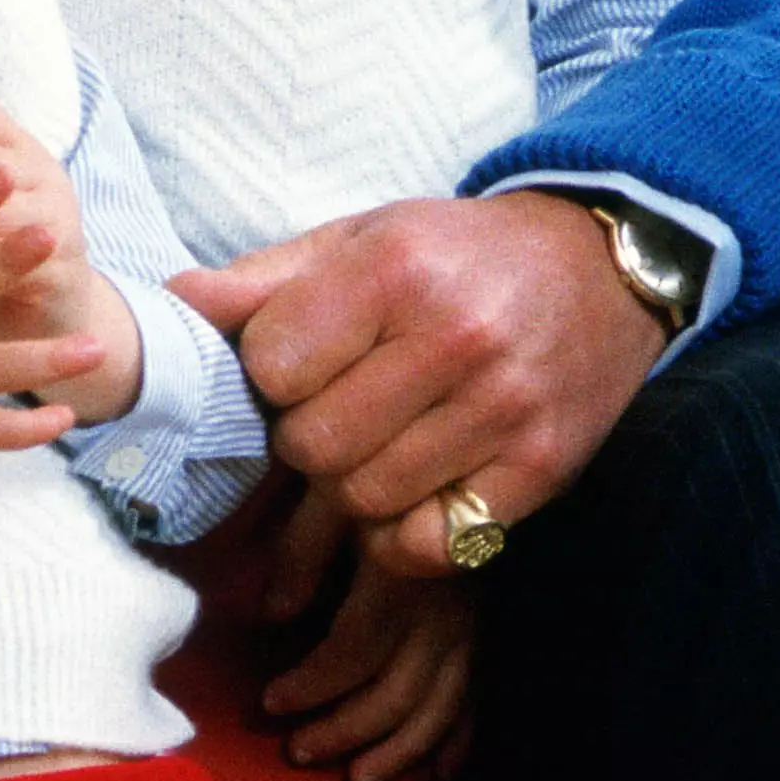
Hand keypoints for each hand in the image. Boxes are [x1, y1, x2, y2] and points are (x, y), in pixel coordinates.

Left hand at [173, 191, 667, 578]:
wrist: (604, 267)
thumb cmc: (462, 255)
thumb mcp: (364, 239)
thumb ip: (266, 280)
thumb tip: (175, 306)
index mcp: (396, 270)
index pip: (273, 368)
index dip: (271, 378)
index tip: (301, 366)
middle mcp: (455, 337)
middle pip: (314, 446)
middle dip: (308, 441)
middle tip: (338, 414)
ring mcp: (504, 408)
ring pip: (365, 501)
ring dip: (354, 489)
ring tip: (378, 447)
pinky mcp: (542, 466)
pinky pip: (430, 541)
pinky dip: (406, 533)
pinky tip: (416, 492)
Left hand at [251, 483, 476, 780]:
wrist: (469, 448)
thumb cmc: (385, 473)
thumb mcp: (335, 494)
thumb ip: (303, 550)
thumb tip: (272, 613)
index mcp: (401, 576)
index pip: (355, 650)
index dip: (311, 684)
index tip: (269, 701)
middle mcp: (442, 611)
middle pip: (395, 692)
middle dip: (344, 730)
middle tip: (296, 750)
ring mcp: (470, 628)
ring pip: (437, 707)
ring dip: (396, 750)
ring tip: (355, 778)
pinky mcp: (487, 634)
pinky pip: (478, 699)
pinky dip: (460, 741)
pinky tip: (440, 775)